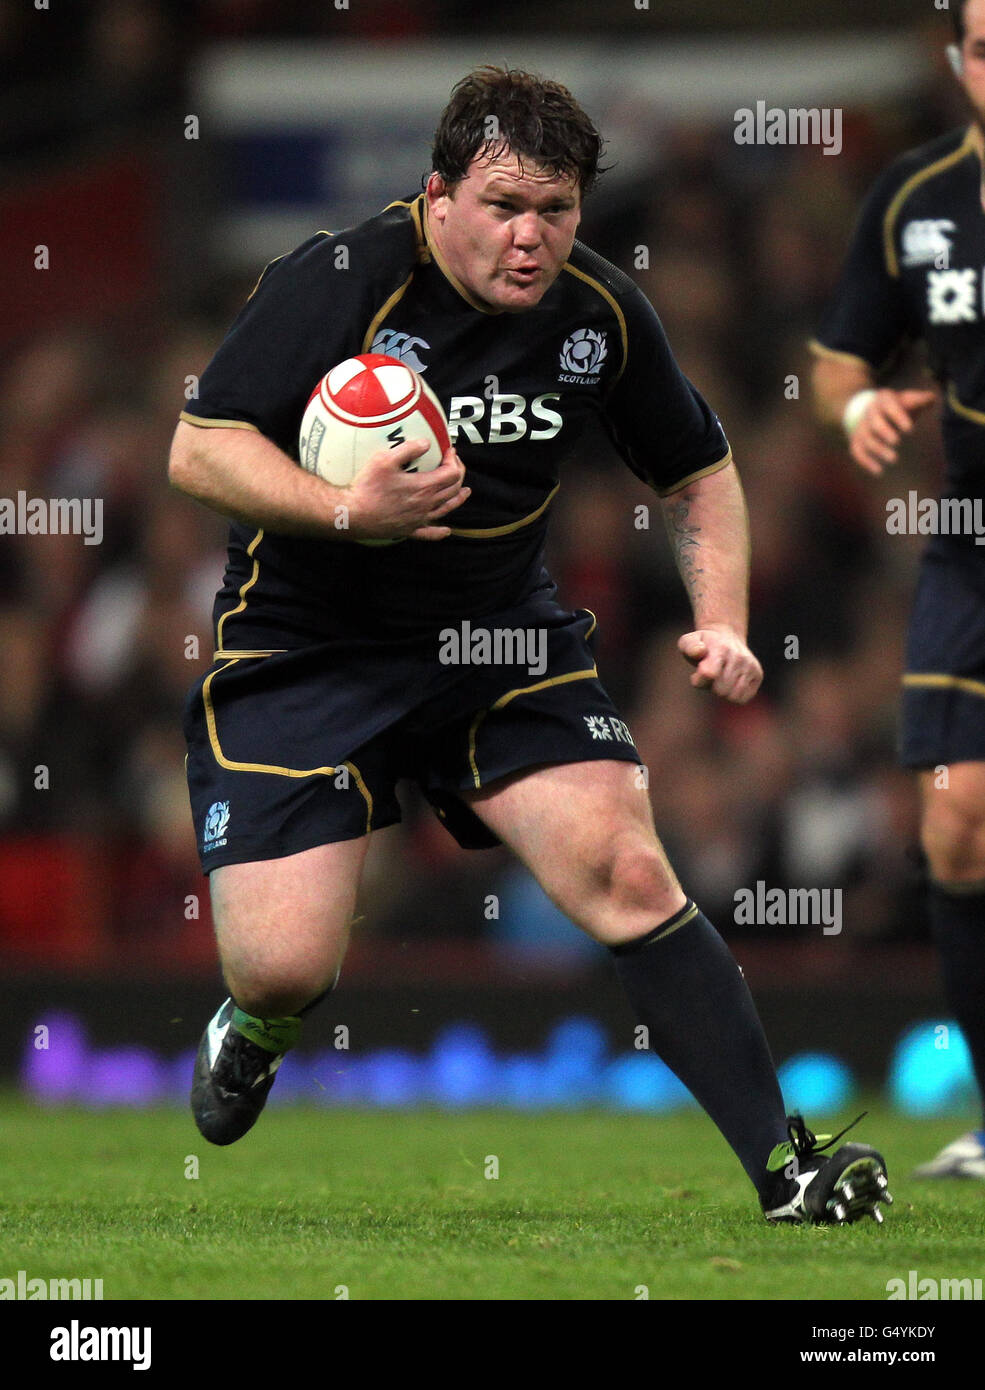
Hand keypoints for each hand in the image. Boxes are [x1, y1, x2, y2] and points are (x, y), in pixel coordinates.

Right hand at [346, 440, 469, 540]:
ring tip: (465, 491)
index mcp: (423, 487)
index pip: (451, 473)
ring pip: (446, 509)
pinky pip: (429, 533)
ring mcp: (419, 519)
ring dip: (458, 498)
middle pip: (452, 489)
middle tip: (454, 463)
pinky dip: (440, 532)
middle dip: (458, 473)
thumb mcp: (385, 459)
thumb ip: (408, 449)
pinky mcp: (409, 530)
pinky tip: (446, 530)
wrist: (353, 514)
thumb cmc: (367, 487)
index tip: (449, 451)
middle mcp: (426, 505)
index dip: (454, 460)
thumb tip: (427, 443)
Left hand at [678, 623, 762, 702]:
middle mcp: (739, 657)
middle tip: (711, 675)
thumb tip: (700, 651)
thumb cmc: (703, 645)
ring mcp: (750, 666)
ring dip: (723, 692)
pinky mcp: (758, 675)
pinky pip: (743, 698)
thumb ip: (689, 647)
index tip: (699, 671)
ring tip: (721, 679)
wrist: (726, 637)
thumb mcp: (688, 642)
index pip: (710, 674)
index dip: (700, 680)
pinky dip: (734, 695)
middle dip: (711, 686)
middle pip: (721, 690)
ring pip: (733, 696)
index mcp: (721, 649)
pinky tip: (730, 683)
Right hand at [849, 388, 935, 475]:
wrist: (871, 410)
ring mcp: (861, 428)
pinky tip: (879, 471)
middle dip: (885, 432)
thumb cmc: (897, 406)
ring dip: (879, 450)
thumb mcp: (907, 399)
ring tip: (894, 459)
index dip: (898, 417)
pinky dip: (866, 462)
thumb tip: (932, 399)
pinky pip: (857, 452)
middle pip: (874, 423)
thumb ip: (920, 400)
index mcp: (883, 400)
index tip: (910, 429)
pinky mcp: (856, 441)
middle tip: (897, 442)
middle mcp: (870, 413)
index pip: (889, 406)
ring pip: (866, 439)